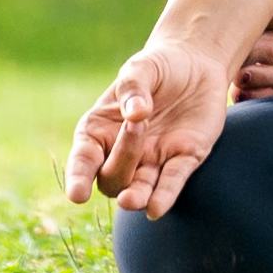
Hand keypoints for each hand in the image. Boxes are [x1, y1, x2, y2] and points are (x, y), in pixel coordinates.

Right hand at [66, 35, 238, 218]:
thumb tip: (136, 113)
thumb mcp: (140, 68)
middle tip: (138, 123)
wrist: (195, 64)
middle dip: (122, 156)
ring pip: (138, 189)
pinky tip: (156, 208)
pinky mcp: (183, 160)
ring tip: (131, 200)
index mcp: (100, 131)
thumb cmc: (157, 68)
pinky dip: (163, 197)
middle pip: (112, 177)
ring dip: (135, 196)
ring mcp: (152, 160)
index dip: (78, 178)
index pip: (83, 161)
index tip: (77, 194)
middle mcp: (122, 153)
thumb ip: (133, 87)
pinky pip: (171, 184)